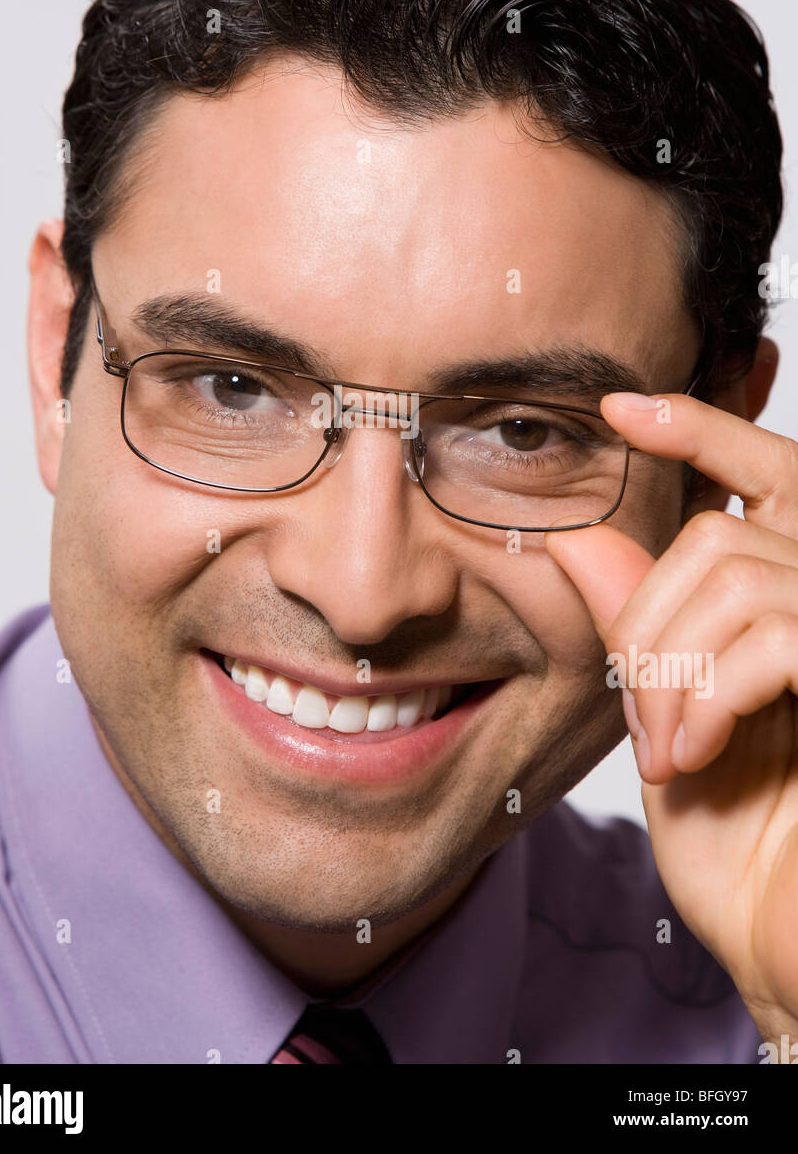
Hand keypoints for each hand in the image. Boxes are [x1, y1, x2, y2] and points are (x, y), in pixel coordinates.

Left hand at [544, 385, 797, 1054]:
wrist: (782, 943)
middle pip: (723, 534)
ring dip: (673, 666)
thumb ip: (639, 628)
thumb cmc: (737, 842)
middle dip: (650, 619)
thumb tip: (575, 538)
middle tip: (640, 716)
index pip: (769, 474)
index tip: (619, 406)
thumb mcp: (667, 720)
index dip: (704, 430)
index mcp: (795, 603)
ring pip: (739, 576)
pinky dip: (711, 692)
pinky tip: (692, 755)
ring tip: (665, 748)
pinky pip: (776, 636)